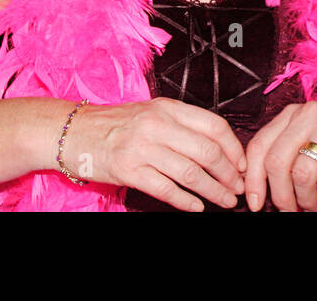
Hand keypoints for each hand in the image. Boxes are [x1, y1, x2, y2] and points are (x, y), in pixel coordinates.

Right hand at [63, 97, 246, 211]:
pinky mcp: (129, 170)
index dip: (234, 148)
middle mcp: (157, 125)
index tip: (242, 164)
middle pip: (207, 151)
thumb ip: (181, 125)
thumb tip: (218, 147)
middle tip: (239, 188)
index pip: (214, 125)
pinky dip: (186, 201)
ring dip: (214, 191)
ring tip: (226, 201)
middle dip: (229, 174)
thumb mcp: (151, 112)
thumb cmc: (115, 124)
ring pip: (191, 173)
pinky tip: (197, 207)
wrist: (74, 131)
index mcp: (167, 108)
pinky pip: (166, 189)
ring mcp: (142, 148)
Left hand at [243, 101, 316, 211]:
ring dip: (304, 200)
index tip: (255, 202)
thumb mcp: (313, 139)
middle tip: (287, 212)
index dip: (252, 178)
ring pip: (301, 173)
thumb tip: (263, 188)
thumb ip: (288, 154)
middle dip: (279, 195)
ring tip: (311, 208)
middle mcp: (308, 114)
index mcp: (293, 114)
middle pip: (276, 162)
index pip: (259, 145)